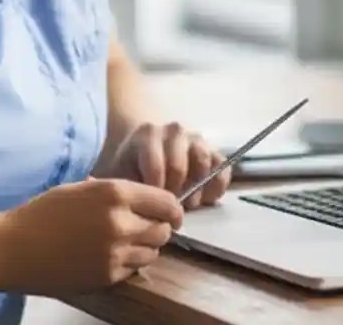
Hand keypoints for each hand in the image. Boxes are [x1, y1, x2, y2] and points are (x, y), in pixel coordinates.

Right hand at [0, 178, 182, 294]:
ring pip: (153, 252)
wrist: (11, 248)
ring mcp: (115, 252)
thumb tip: (148, 198)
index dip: (173, 209)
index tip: (172, 214)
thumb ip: (117, 192)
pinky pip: (133, 270)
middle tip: (150, 229)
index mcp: (116, 193)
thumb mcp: (83, 189)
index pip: (167, 202)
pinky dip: (129, 264)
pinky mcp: (106, 276)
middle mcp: (121, 222)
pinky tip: (111, 257)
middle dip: (161, 228)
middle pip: (164, 229)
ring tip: (128, 244)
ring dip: (147, 248)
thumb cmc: (43, 213)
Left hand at [107, 122, 231, 208]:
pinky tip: (206, 199)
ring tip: (187, 204)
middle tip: (168, 210)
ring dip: (196, 190)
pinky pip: (223, 166)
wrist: (145, 147)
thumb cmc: (130, 166)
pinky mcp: (213, 148)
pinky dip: (217, 185)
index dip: (155, 194)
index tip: (151, 209)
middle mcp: (175, 131)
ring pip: (204, 163)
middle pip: (179, 167)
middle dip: (174, 195)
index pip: (155, 166)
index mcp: (148, 134)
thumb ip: (126, 189)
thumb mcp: (119, 174)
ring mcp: (196, 138)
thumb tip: (137, 211)